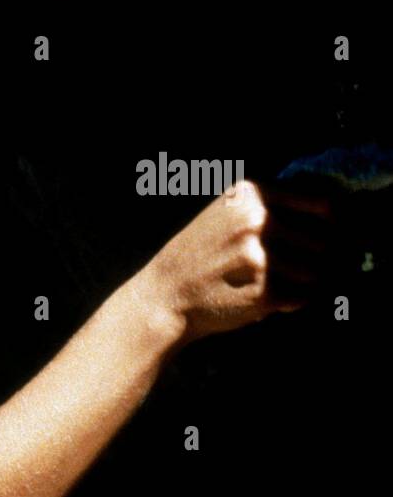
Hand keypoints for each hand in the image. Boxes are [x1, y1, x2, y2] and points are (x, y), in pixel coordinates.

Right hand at [140, 179, 334, 345]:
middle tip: (295, 269)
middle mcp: (257, 221)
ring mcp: (261, 257)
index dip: (330, 226)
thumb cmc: (198, 256)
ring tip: (278, 284)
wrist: (163, 297)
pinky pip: (306, 296)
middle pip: (325, 241)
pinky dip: (294, 301)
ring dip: (306, 282)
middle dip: (316, 258)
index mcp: (251, 195)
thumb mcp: (223, 213)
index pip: (324, 206)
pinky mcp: (264, 292)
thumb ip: (267, 205)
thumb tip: (333, 210)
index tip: (322, 239)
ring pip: (319, 271)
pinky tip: (269, 299)